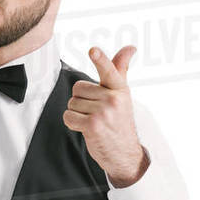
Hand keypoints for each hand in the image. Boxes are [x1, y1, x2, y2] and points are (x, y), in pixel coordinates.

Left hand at [62, 45, 148, 186]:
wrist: (124, 152)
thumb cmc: (120, 121)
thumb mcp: (122, 94)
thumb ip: (121, 69)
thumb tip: (130, 47)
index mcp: (120, 89)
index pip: (109, 70)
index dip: (100, 60)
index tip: (93, 50)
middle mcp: (113, 99)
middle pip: (78, 89)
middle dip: (82, 101)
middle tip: (97, 112)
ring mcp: (103, 112)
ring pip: (72, 103)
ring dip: (77, 114)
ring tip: (94, 121)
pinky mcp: (93, 125)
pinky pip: (68, 116)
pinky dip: (72, 123)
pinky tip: (86, 128)